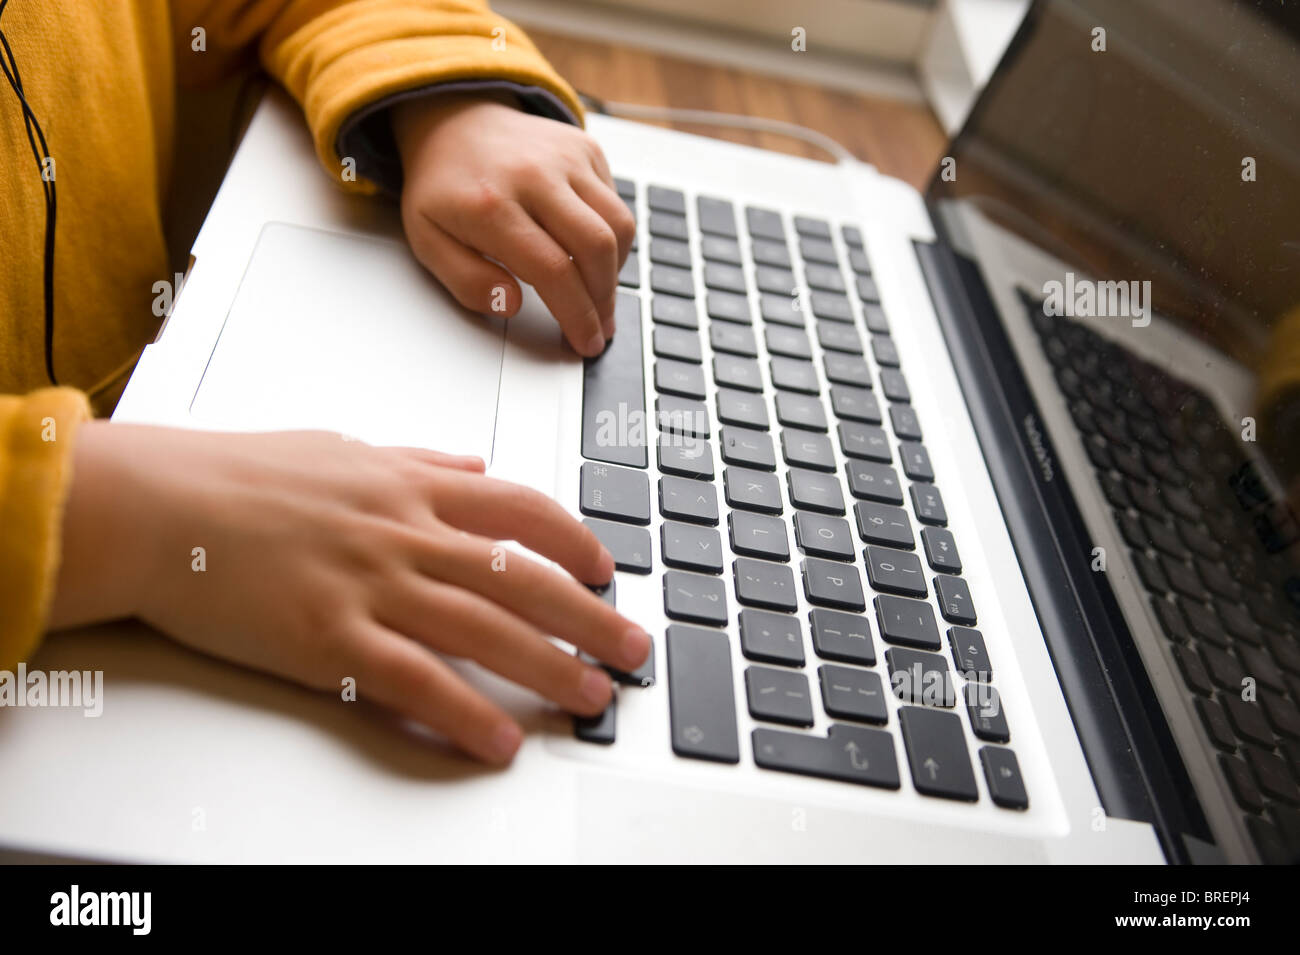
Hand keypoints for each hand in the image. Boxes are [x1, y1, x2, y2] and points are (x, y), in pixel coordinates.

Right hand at [51, 422, 649, 763]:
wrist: (155, 506)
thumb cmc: (238, 476)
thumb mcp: (343, 448)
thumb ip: (418, 460)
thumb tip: (475, 466)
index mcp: (410, 487)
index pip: (521, 510)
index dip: (576, 541)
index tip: (606, 567)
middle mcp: (404, 533)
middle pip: (522, 578)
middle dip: (590, 617)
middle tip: (631, 647)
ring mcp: (370, 586)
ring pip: (485, 630)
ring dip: (549, 668)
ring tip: (591, 695)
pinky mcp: (327, 639)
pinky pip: (414, 682)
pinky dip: (463, 714)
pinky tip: (499, 741)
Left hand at [391, 93, 634, 356]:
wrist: (453, 121)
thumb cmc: (443, 188)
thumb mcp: (428, 242)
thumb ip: (466, 282)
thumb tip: (512, 305)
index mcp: (491, 204)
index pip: (552, 270)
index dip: (576, 315)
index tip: (584, 342)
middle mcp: (534, 175)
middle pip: (595, 248)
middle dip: (603, 300)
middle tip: (599, 328)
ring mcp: (565, 157)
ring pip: (618, 225)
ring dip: (615, 272)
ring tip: (598, 296)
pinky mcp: (585, 148)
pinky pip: (616, 203)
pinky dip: (612, 238)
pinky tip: (590, 255)